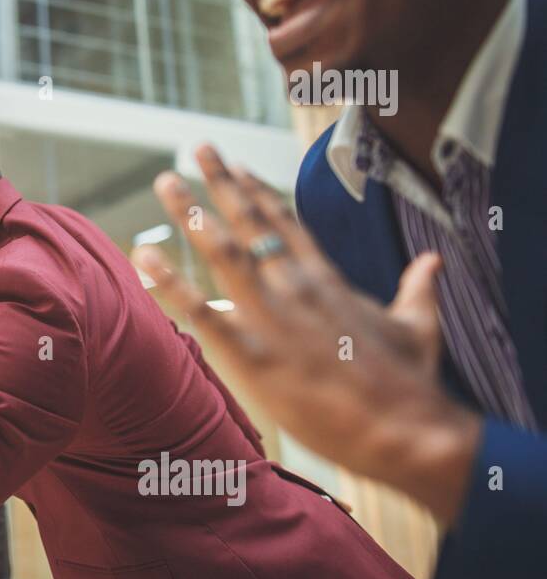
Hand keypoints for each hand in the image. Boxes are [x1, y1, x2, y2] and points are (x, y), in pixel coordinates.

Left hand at [131, 145, 480, 525]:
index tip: (235, 165)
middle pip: (250, 224)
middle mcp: (297, 288)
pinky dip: (170, 284)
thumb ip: (419, 289)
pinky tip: (145, 257)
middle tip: (195, 147)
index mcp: (328, 280)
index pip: (286, 224)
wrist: (406, 431)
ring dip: (191, 215)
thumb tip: (434, 261)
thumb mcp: (418, 327)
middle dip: (219, 184)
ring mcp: (273, 319)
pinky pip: (202, 313)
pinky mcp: (254, 356)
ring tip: (167, 181)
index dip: (257, 191)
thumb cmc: (413, 385)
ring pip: (224, 254)